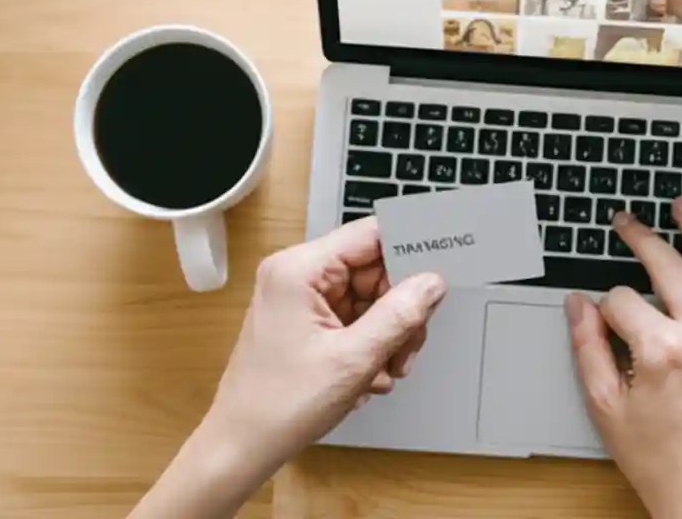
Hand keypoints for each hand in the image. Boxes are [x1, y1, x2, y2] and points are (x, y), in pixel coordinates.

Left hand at [207, 217, 446, 470]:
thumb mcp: (353, 359)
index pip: (371, 235)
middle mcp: (297, 275)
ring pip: (369, 297)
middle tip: (408, 348)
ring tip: (387, 371)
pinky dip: (371, 345)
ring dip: (388, 334)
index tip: (440, 276)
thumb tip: (433, 282)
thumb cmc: (282, 404)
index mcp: (300, 269)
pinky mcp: (305, 322)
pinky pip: (354, 319)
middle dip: (399, 309)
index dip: (409, 252)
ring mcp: (301, 299)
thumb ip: (399, 315)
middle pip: (374, 269)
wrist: (242, 446)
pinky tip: (371, 376)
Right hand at [566, 197, 681, 518]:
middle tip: (626, 220)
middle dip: (641, 238)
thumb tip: (577, 303)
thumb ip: (587, 347)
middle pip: (668, 268)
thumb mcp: (604, 405)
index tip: (602, 324)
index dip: (604, 308)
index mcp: (661, 352)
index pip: (622, 300)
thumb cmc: (657, 458)